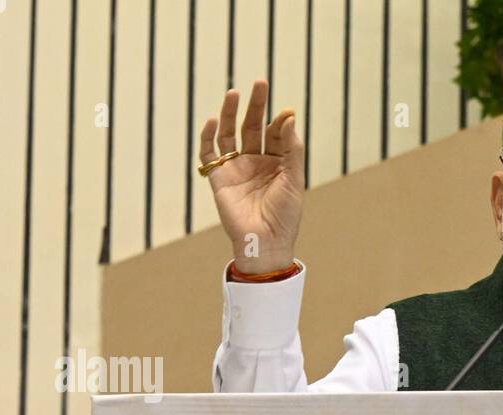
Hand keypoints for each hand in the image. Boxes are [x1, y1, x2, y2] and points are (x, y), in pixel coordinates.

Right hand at [200, 78, 304, 273]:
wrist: (266, 242)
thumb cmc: (285, 215)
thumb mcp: (293, 179)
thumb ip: (291, 148)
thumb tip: (288, 115)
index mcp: (277, 163)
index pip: (276, 133)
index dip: (279, 121)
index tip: (284, 111)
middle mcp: (256, 162)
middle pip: (252, 126)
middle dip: (255, 105)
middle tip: (259, 83)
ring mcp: (236, 168)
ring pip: (230, 134)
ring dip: (230, 113)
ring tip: (234, 93)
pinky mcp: (218, 178)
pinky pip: (209, 153)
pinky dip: (208, 136)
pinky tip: (214, 120)